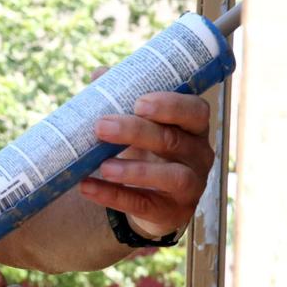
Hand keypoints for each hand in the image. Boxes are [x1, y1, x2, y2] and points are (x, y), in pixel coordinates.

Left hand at [78, 68, 213, 235]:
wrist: (151, 200)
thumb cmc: (147, 150)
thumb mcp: (139, 124)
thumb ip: (122, 99)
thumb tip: (99, 74)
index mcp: (193, 127)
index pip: (195, 111)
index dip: (171, 106)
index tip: (139, 102)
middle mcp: (199, 155)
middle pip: (174, 140)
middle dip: (136, 132)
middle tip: (101, 126)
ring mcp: (191, 186)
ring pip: (171, 177)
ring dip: (134, 170)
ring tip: (103, 165)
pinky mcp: (172, 212)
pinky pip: (144, 204)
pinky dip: (114, 196)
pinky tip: (88, 187)